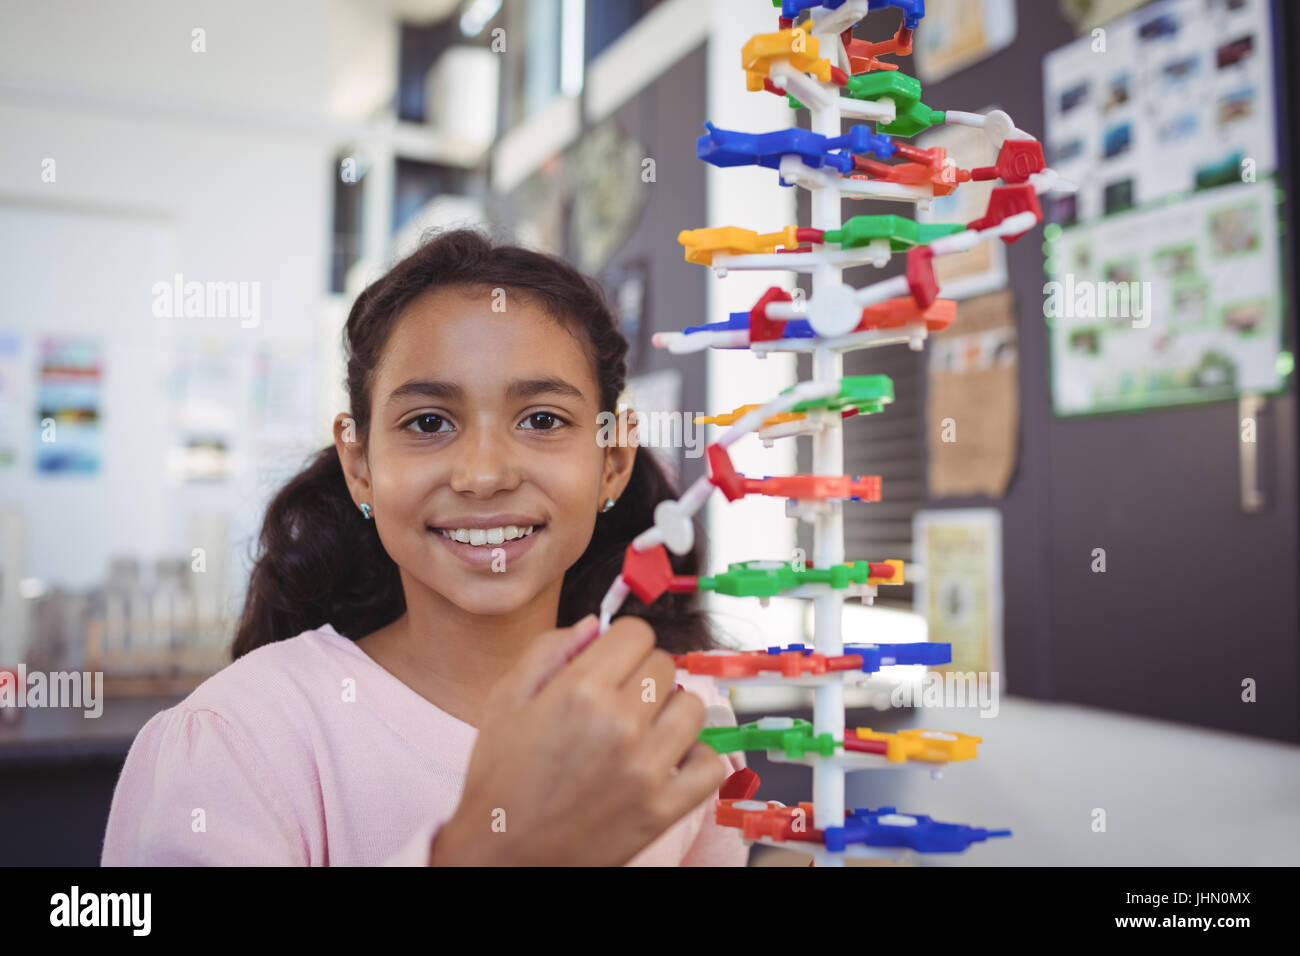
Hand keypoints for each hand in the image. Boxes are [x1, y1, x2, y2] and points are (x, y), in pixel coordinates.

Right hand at [429, 614, 725, 864]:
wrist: (501, 855)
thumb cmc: (500, 779)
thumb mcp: (506, 699)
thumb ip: (549, 650)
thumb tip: (594, 625)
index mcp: (580, 691)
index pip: (637, 632)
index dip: (622, 641)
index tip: (614, 658)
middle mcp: (620, 724)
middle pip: (665, 665)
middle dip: (643, 673)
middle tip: (618, 698)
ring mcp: (647, 769)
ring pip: (692, 707)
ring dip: (670, 711)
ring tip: (641, 729)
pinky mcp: (663, 808)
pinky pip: (710, 764)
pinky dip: (693, 758)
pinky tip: (666, 760)